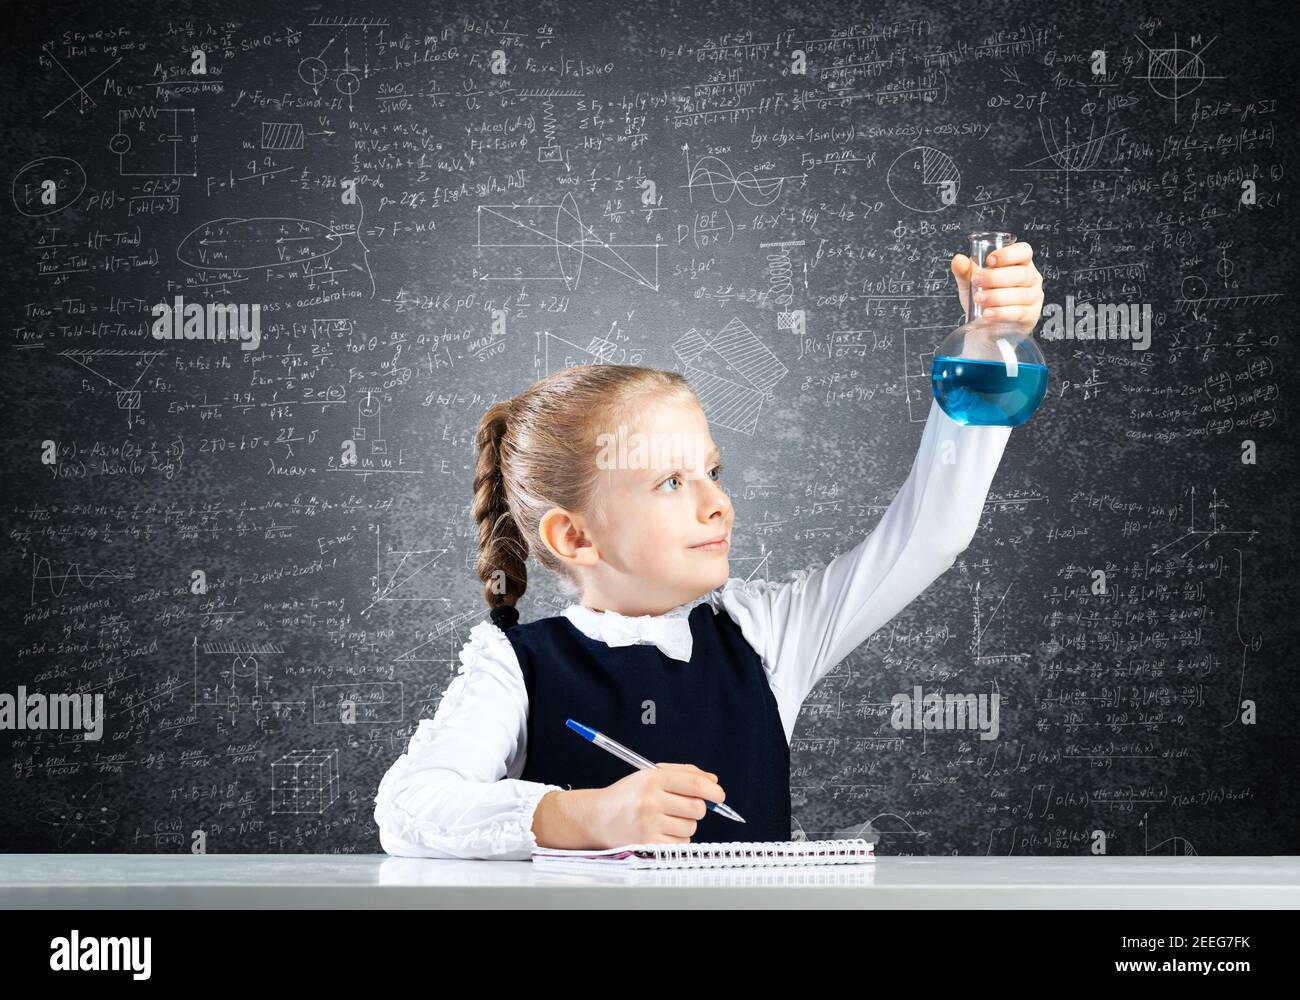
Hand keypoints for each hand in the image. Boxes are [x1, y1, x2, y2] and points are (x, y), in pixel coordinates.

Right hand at [587, 763, 725, 846]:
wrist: (597, 817)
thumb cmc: (628, 795)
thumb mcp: (651, 775)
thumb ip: (683, 773)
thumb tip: (713, 782)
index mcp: (653, 779)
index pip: (695, 784)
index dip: (713, 791)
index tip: (719, 796)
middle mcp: (651, 800)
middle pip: (697, 808)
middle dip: (697, 808)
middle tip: (683, 807)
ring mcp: (649, 824)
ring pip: (691, 827)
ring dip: (685, 824)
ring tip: (666, 819)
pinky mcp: (648, 843)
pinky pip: (681, 843)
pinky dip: (677, 838)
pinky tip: (661, 831)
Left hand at [950, 241, 1043, 332]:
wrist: (987, 327)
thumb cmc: (985, 298)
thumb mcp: (971, 283)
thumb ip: (964, 271)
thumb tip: (958, 260)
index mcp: (1020, 263)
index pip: (1023, 251)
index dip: (1008, 254)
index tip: (989, 260)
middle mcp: (1031, 278)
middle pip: (1022, 273)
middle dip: (996, 277)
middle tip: (977, 281)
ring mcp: (1033, 297)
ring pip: (1020, 294)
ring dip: (996, 296)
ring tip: (979, 299)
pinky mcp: (1031, 316)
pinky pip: (1018, 313)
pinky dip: (1001, 313)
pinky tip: (988, 313)